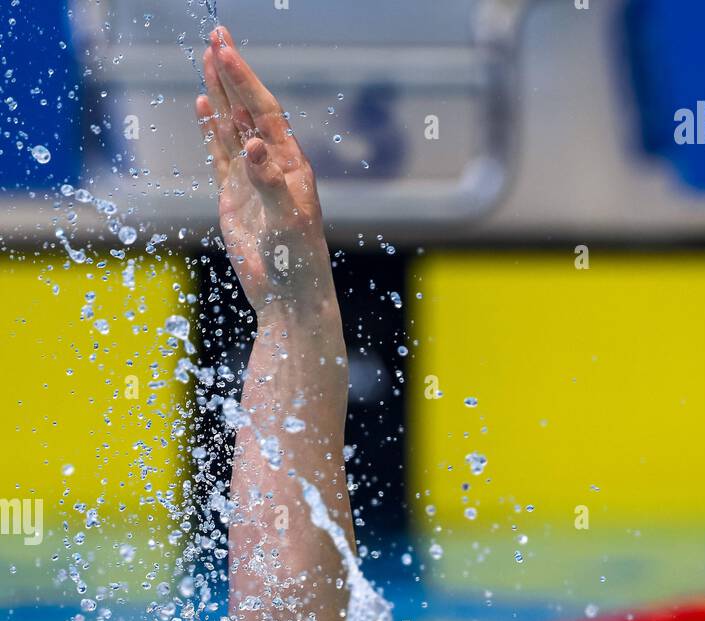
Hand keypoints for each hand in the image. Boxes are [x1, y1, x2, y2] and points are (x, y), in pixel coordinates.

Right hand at [195, 27, 331, 314]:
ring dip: (220, 95)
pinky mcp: (234, 199)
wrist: (289, 298)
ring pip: (231, 128)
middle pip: (247, 110)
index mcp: (290, 164)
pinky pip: (220, 155)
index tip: (225, 50)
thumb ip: (269, 182)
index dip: (244, 79)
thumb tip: (253, 146)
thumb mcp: (287, 220)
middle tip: (215, 37)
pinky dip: (211, 130)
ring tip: (207, 59)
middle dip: (231, 74)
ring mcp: (251, 181)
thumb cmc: (298, 262)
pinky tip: (203, 106)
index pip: (264, 111)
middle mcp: (271, 166)